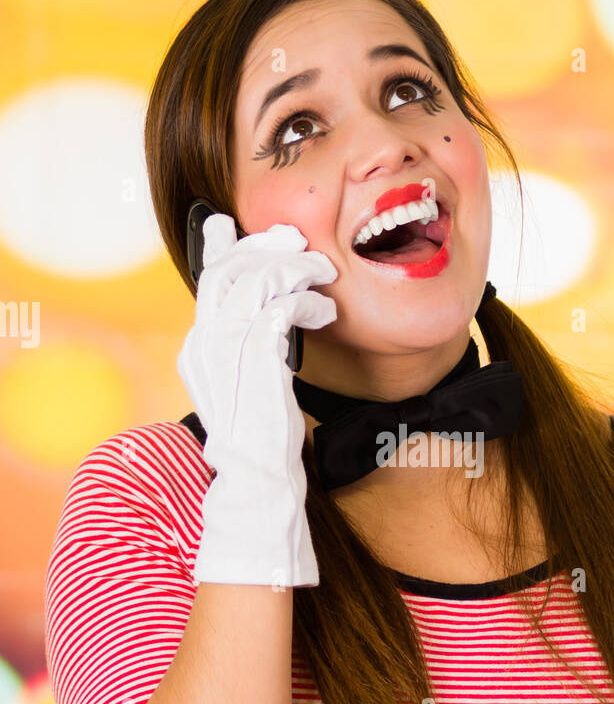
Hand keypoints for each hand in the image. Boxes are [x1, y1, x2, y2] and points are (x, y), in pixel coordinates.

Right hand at [177, 215, 337, 586]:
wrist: (258, 477)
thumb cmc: (260, 435)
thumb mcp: (248, 382)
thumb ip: (247, 346)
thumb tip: (268, 315)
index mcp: (197, 348)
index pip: (206, 282)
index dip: (221, 249)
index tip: (231, 226)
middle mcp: (204, 344)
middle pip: (228, 271)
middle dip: (266, 248)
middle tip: (298, 245)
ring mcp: (228, 350)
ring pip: (258, 281)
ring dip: (297, 270)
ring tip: (324, 277)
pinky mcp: (258, 359)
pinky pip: (283, 307)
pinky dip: (308, 302)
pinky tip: (325, 312)